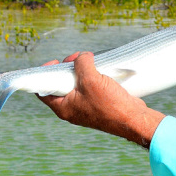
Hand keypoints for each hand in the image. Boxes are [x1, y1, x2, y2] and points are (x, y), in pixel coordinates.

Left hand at [37, 51, 162, 147]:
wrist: (132, 118)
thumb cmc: (109, 104)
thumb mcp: (90, 80)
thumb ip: (82, 64)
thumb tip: (82, 56)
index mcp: (63, 107)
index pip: (43, 90)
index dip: (46, 74)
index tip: (56, 62)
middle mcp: (72, 109)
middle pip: (62, 84)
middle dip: (68, 68)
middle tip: (78, 57)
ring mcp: (86, 107)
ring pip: (77, 85)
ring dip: (82, 71)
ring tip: (91, 61)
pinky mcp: (98, 105)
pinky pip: (90, 89)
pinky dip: (92, 78)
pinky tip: (100, 69)